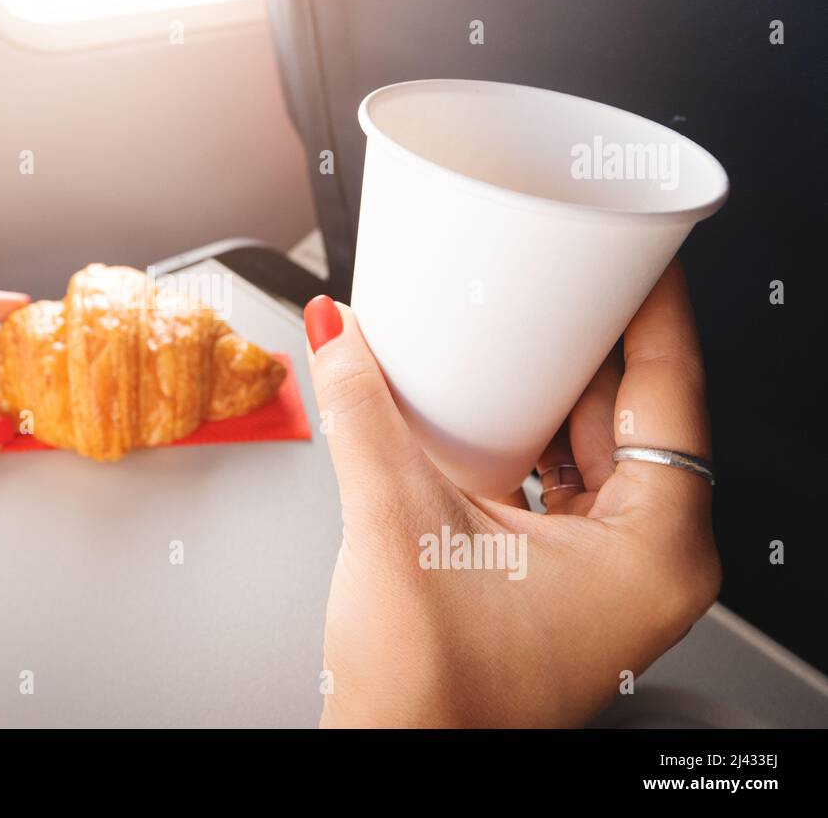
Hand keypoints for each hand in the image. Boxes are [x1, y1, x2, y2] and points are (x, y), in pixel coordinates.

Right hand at [303, 260, 719, 726]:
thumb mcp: (396, 520)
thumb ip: (360, 412)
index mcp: (656, 549)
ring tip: (513, 330)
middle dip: (586, 341)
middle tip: (554, 276)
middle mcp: (645, 562)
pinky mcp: (557, 578)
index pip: (671, 389)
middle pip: (630, 412)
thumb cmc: (433, 698)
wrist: (397, 759)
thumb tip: (337, 334)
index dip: (654, 306)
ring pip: (591, 447)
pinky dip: (525, 437)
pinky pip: (557, 480)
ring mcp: (602, 573)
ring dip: (550, 389)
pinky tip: (485, 404)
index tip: (639, 250)